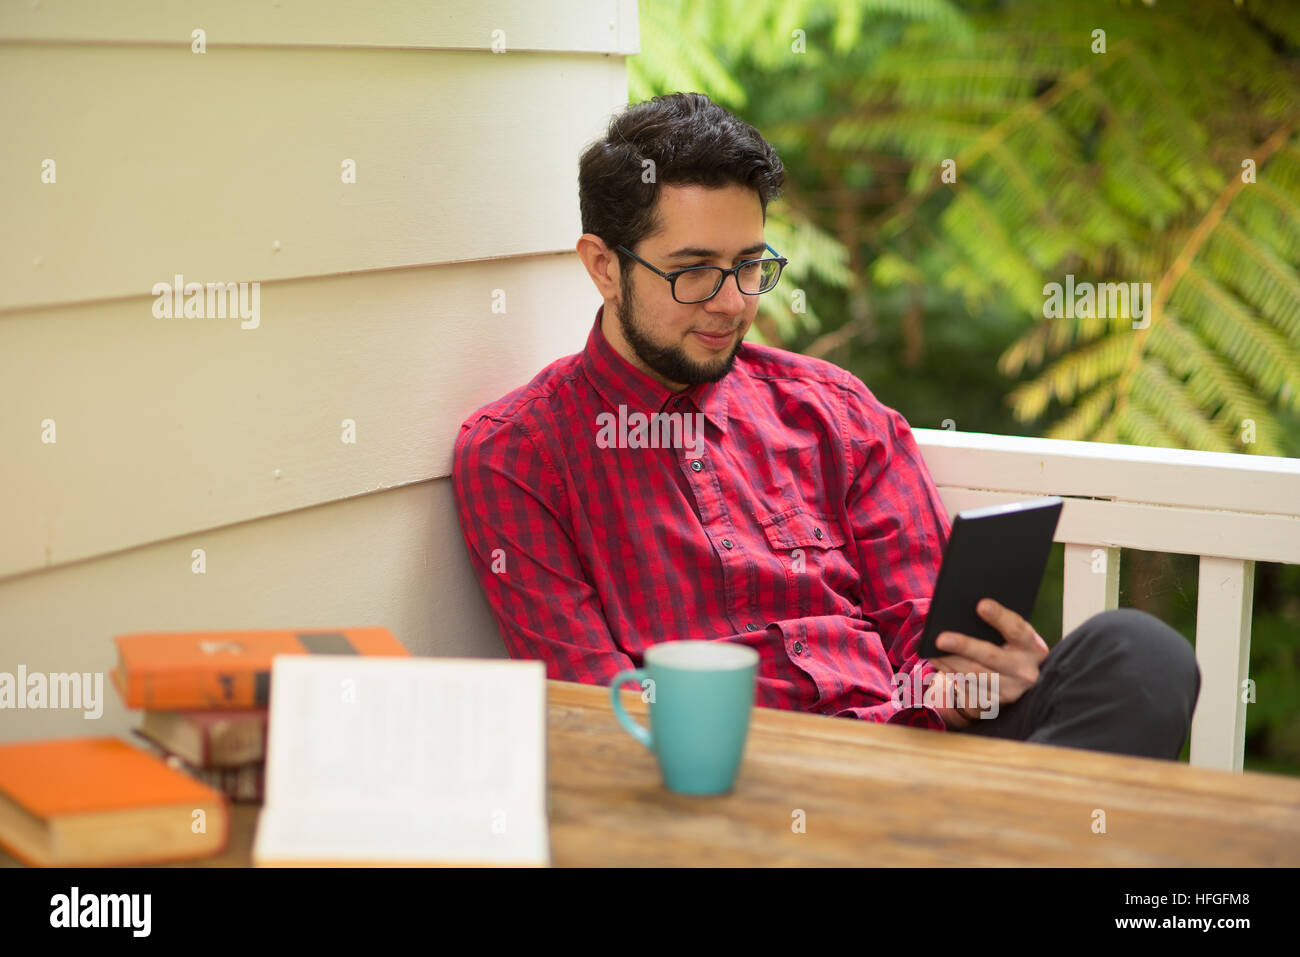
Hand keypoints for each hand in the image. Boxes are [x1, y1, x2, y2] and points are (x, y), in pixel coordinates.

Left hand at [928, 598, 1048, 727]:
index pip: (1017, 629)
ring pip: (975, 674)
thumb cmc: (1009, 644)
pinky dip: (948, 671)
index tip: (980, 604)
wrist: (1016, 678)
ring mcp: (1010, 690)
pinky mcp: (993, 702)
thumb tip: (965, 610)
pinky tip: (935, 659)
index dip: (999, 617)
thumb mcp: (1012, 635)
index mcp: (1033, 647)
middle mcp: (1025, 671)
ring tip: (933, 647)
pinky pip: (966, 686)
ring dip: (950, 660)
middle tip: (941, 638)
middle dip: (965, 646)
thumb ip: (998, 624)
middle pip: (992, 656)